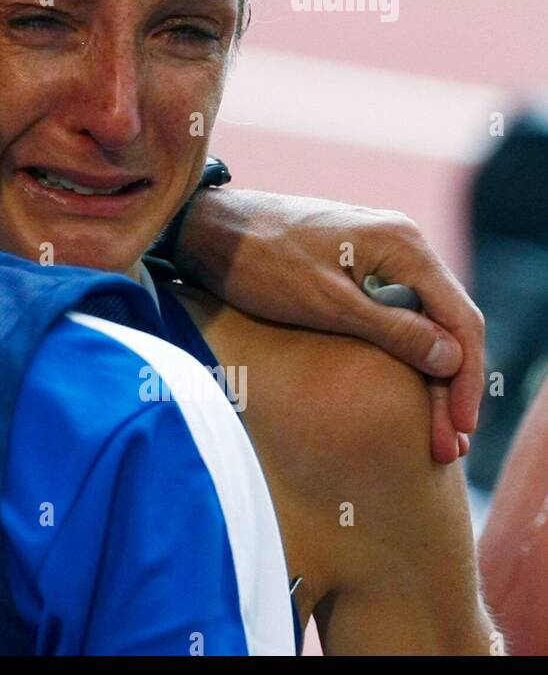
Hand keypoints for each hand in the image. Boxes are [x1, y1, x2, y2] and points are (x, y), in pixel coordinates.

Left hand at [175, 189, 483, 464]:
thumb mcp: (324, 303)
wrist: (208, 228)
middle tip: (448, 446)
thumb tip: (452, 358)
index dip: (466, 379)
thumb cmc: (258, 263)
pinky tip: (407, 387)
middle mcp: (402, 241)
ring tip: (434, 430)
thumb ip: (390, 329)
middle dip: (451, 385)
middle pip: (448, 322)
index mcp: (402, 244)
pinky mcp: (358, 262)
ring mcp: (381, 250)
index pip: (460, 318)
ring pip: (425, 319)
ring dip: (431, 373)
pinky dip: (405, 350)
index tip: (459, 428)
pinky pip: (398, 309)